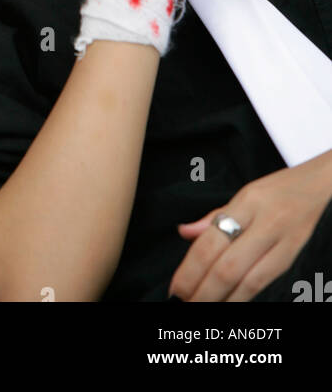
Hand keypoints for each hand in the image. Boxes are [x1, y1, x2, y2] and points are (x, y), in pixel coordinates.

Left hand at [168, 150, 331, 300]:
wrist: (320, 187)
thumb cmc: (278, 191)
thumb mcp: (244, 194)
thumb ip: (214, 217)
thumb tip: (184, 232)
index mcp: (248, 202)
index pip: (212, 240)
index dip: (190, 268)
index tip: (176, 285)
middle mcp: (266, 224)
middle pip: (228, 266)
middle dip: (202, 290)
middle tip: (182, 302)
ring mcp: (282, 244)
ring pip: (247, 281)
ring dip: (220, 299)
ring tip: (201, 307)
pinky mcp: (292, 259)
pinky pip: (264, 283)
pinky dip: (242, 297)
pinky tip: (227, 303)